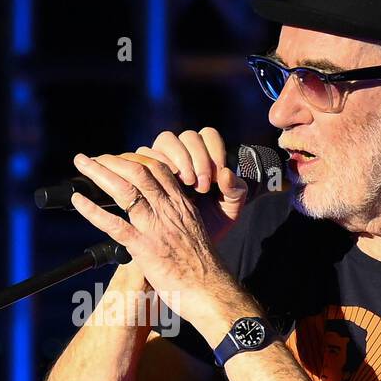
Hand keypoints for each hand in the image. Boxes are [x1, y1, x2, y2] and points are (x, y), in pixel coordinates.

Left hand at [67, 150, 240, 328]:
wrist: (210, 290)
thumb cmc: (202, 268)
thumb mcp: (193, 232)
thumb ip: (175, 220)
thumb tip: (158, 217)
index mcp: (181, 205)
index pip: (157, 169)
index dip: (134, 159)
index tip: (118, 157)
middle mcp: (168, 210)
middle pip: (138, 172)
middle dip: (112, 160)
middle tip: (93, 158)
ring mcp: (156, 228)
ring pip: (125, 191)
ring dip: (99, 174)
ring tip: (82, 164)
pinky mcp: (145, 248)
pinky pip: (114, 224)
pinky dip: (93, 210)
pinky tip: (79, 200)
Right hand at [133, 128, 248, 244]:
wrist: (190, 244)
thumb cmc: (212, 222)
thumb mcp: (230, 209)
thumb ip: (235, 191)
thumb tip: (226, 174)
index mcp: (206, 155)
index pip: (208, 136)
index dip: (213, 151)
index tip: (216, 177)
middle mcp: (184, 152)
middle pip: (187, 137)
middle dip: (196, 157)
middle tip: (202, 185)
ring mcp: (163, 159)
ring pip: (165, 141)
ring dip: (177, 159)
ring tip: (187, 184)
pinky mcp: (145, 169)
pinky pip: (145, 155)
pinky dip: (156, 165)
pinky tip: (167, 185)